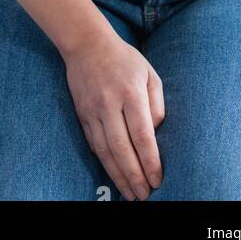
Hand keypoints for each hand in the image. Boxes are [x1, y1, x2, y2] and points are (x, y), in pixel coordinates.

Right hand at [64, 25, 164, 200]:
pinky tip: (114, 176)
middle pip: (122, 149)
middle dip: (135, 176)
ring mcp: (92, 110)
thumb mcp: (149, 74)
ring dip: (118, 176)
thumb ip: (157, 104)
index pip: (142, 135)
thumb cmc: (124, 59)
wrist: (86, 43)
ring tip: (130, 194)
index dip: (150, 161)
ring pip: (105, 151)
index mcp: (130, 93)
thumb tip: (155, 135)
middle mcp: (109, 103)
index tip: (158, 179)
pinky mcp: (82, 115)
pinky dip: (104, 164)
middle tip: (145, 196)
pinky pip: (94, 144)